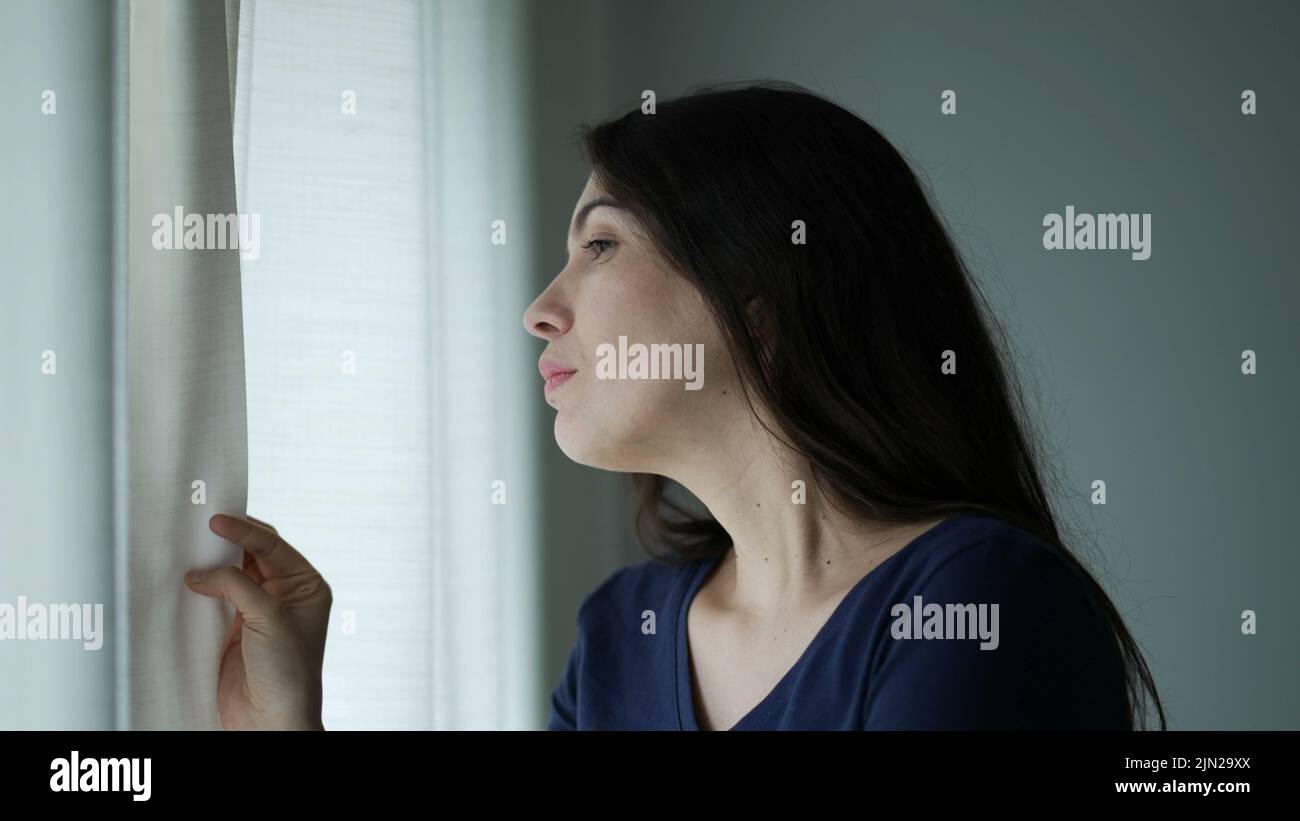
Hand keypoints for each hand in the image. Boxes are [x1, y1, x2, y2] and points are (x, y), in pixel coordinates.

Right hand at [184, 514, 331, 729]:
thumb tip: (203, 571)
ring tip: (188, 550)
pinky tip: (186, 580)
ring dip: (211, 565)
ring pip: (231, 576)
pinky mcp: (234, 629)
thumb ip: (238, 586)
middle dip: (227, 543)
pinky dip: (201, 589)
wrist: (270, 720)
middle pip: (252, 556)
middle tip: (198, 529)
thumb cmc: (288, 673)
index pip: (273, 546)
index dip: (245, 531)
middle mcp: (284, 595)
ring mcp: (258, 611)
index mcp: (306, 586)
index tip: (217, 522)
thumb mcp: (268, 618)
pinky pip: (215, 599)